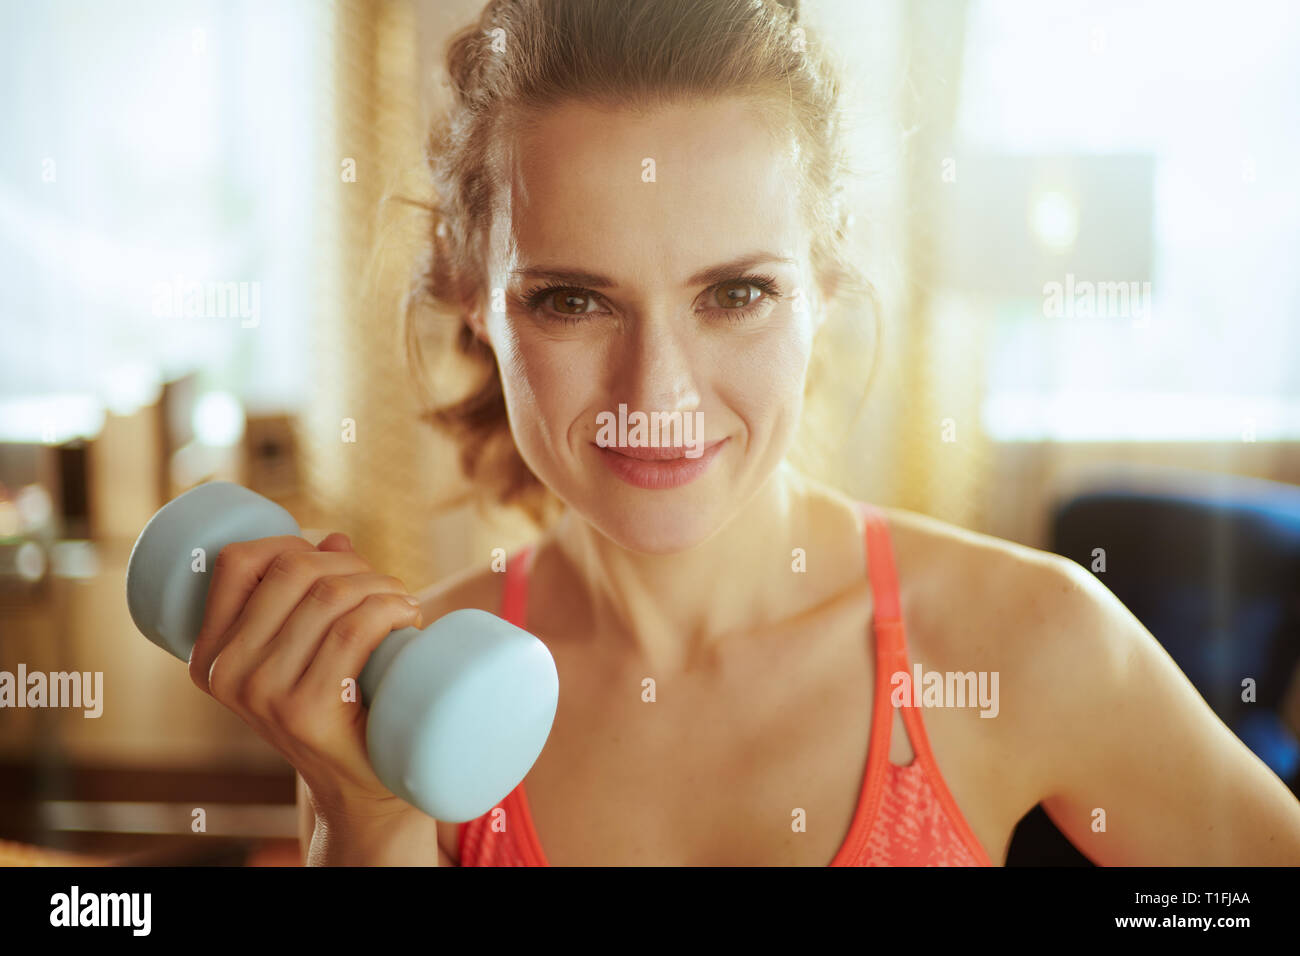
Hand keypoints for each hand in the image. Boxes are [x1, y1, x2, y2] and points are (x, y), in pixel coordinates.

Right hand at [187, 531, 425, 819]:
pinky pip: (352, 631)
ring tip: (403, 603)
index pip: (238, 562)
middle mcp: (225, 673)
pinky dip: (388, 608)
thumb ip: (312, 592)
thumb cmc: (338, 707)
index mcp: (209, 654)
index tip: (337, 562)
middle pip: (294, 572)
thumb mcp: (305, 651)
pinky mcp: (306, 711)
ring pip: (329, 597)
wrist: (360, 785)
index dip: (294, 542)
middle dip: (350, 563)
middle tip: (385, 588)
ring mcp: (263, 695)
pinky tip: (408, 612)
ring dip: (381, 584)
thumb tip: (334, 538)